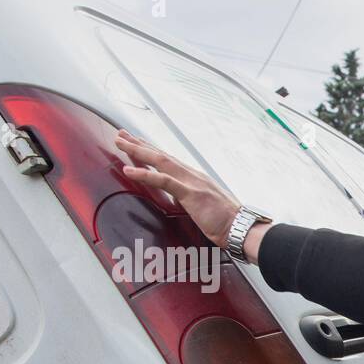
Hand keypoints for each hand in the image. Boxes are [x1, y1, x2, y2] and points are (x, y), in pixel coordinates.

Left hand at [114, 130, 240, 249]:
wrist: (242, 228)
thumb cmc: (229, 223)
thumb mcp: (209, 208)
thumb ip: (195, 200)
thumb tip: (187, 202)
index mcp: (197, 178)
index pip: (170, 160)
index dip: (152, 150)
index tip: (137, 142)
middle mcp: (193, 175)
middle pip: (162, 155)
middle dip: (139, 144)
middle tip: (121, 134)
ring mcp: (192, 182)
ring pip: (160, 161)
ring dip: (138, 151)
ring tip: (120, 143)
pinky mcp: (190, 193)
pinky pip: (163, 180)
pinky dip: (144, 174)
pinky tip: (129, 169)